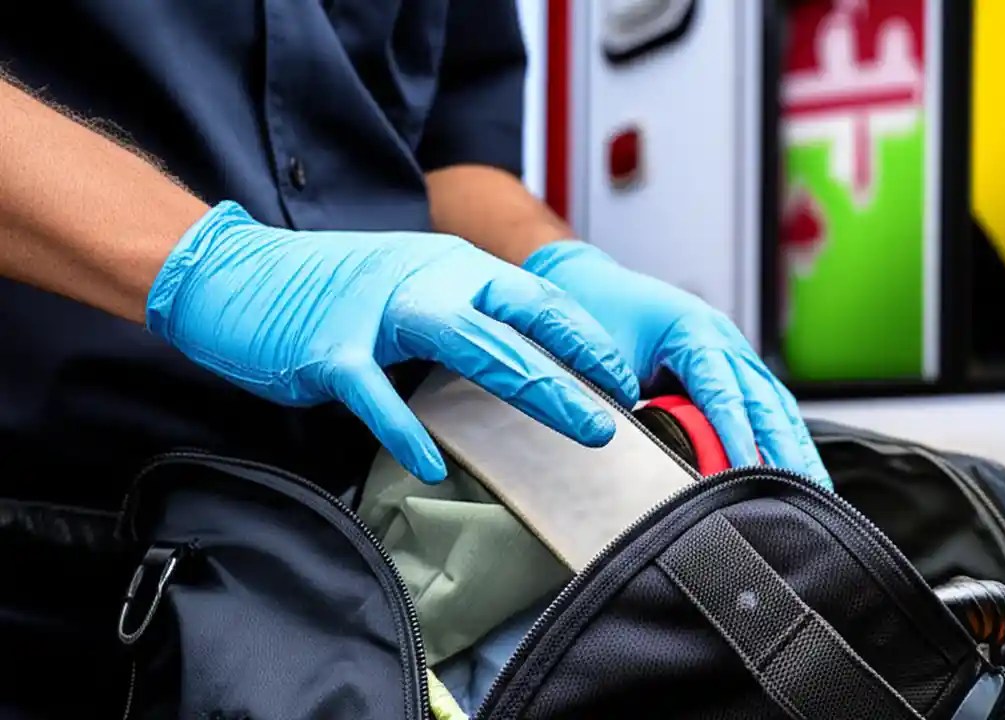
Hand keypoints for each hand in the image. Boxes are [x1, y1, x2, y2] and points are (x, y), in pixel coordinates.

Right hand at [147, 202, 639, 482]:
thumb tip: (517, 357)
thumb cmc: (327, 289)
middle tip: (621, 412)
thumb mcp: (409, 283)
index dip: (584, 336)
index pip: (535, 298)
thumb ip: (461, 312)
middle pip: (520, 324)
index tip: (623, 375)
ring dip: (534, 387)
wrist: (235, 273)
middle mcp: (425, 280)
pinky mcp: (330, 350)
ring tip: (579, 428)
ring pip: (473, 347)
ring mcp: (378, 313)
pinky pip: (378, 395)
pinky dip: (407, 430)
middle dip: (579, 369)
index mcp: (449, 265)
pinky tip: (433, 464)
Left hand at [523, 241, 830, 487]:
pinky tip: (796, 463)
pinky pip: (764, 401)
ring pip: (774, 402)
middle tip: (808, 493)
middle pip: (766, 400)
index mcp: (694, 332)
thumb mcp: (610, 363)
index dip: (737, 437)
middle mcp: (722, 338)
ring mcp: (731, 349)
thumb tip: (659, 457)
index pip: (725, 394)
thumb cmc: (595, 316)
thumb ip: (635, 407)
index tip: (746, 475)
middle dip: (787, 450)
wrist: (588, 283)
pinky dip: (781, 433)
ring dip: (795, 446)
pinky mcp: (729, 363)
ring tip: (817, 488)